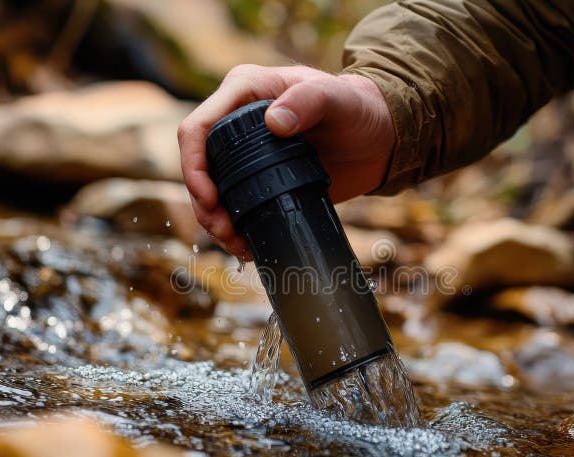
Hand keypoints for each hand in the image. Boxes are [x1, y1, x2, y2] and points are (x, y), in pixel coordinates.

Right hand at [177, 64, 394, 258]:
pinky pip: (235, 205)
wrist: (378, 139)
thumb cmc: (359, 107)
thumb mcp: (337, 98)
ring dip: (215, 221)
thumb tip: (274, 122)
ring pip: (213, 191)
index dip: (194, 165)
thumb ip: (308, 101)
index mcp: (243, 93)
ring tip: (237, 243)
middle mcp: (237, 122)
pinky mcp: (260, 181)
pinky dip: (236, 228)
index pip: (199, 127)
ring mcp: (246, 155)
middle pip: (199, 165)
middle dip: (203, 202)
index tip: (210, 197)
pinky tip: (247, 245)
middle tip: (224, 230)